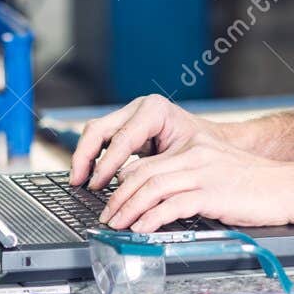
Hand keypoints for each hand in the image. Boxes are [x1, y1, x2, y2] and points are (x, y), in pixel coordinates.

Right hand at [69, 94, 218, 188]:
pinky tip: (89, 175)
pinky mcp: (127, 126)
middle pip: (100, 128)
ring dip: (85, 157)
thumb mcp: (180, 160)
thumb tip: (124, 186)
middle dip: (85, 156)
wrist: (216, 144)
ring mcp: (131, 114)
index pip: (122, 138)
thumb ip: (151, 169)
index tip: (96, 184)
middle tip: (78, 181)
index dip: (106, 163)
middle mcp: (140, 107)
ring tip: (78, 180)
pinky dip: (93, 157)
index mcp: (155, 109)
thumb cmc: (204, 151)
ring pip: (96, 132)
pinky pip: (102, 139)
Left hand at [98, 132, 293, 232]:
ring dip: (128, 209)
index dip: (122, 181)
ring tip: (116, 226)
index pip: (146, 162)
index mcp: (193, 148)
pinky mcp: (211, 193)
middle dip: (118, 197)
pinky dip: (151, 219)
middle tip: (106, 216)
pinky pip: (171, 206)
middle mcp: (194, 155)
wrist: (290, 188)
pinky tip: (142, 230)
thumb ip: (189, 180)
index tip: (111, 199)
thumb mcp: (217, 173)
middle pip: (142, 173)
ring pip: (151, 188)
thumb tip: (158, 202)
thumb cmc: (257, 186)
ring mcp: (202, 173)